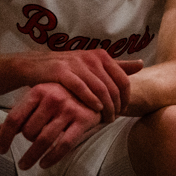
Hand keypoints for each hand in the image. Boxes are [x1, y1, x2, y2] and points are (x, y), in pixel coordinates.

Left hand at [0, 82, 103, 168]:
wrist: (97, 88)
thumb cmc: (63, 95)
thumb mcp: (40, 99)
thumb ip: (20, 114)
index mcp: (38, 90)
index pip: (14, 118)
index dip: (4, 137)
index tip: (0, 150)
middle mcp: (53, 98)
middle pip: (28, 130)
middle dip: (25, 143)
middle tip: (25, 150)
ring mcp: (69, 109)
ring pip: (44, 140)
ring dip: (32, 156)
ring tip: (25, 164)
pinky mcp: (84, 120)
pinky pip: (64, 145)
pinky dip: (52, 158)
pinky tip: (44, 164)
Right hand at [19, 49, 143, 120]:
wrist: (34, 66)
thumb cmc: (67, 69)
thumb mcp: (93, 65)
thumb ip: (117, 66)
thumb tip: (141, 64)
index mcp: (101, 56)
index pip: (123, 79)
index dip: (126, 97)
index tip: (124, 110)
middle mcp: (91, 57)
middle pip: (113, 87)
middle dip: (116, 106)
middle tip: (114, 119)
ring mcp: (77, 64)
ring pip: (100, 88)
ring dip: (106, 107)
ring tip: (105, 119)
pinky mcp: (62, 71)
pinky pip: (82, 87)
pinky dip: (91, 100)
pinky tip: (94, 110)